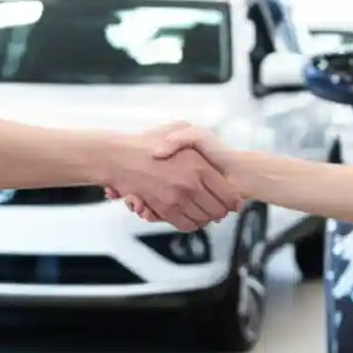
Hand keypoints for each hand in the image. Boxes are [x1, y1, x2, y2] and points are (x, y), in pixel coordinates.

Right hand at [103, 122, 242, 230]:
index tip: (233, 203)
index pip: (227, 192)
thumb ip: (195, 137)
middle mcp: (191, 183)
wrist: (119, 157)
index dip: (233, 201)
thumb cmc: (146, 142)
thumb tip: (208, 148)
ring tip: (205, 215)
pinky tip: (190, 218)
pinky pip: (185, 224)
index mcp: (199, 165)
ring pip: (202, 219)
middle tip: (220, 211)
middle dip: (220, 212)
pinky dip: (190, 224)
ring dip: (205, 219)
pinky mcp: (164, 208)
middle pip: (217, 209)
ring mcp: (177, 198)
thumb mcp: (176, 129)